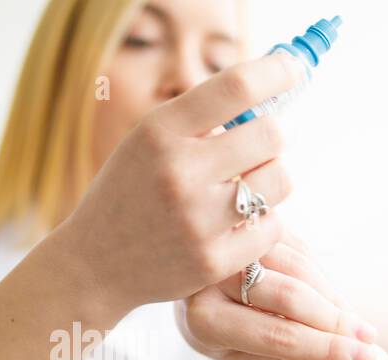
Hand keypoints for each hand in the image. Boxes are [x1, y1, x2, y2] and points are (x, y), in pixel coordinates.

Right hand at [52, 51, 306, 315]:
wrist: (94, 263)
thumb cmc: (131, 192)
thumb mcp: (149, 140)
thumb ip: (201, 117)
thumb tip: (271, 89)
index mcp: (160, 131)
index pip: (236, 87)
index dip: (276, 72)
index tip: (292, 69)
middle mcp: (179, 172)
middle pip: (271, 134)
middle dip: (273, 137)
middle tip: (258, 149)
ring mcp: (197, 219)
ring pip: (279, 180)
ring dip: (270, 180)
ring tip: (244, 187)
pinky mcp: (213, 260)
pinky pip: (271, 227)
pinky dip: (261, 222)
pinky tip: (235, 224)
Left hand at [176, 227, 380, 359]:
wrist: (183, 280)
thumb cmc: (219, 326)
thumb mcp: (241, 353)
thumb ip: (287, 355)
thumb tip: (347, 357)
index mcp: (204, 320)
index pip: (275, 336)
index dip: (325, 348)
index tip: (363, 359)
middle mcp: (210, 277)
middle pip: (289, 297)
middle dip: (336, 321)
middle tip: (367, 340)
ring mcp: (229, 243)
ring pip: (298, 267)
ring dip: (334, 297)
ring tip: (355, 324)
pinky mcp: (247, 222)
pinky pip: (298, 248)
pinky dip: (321, 275)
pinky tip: (332, 299)